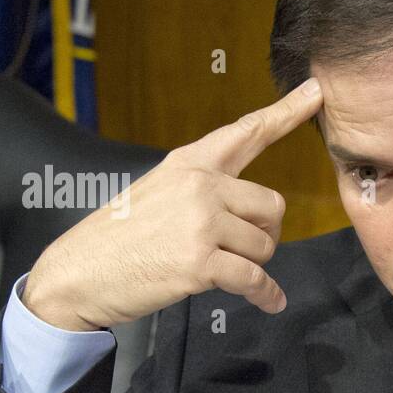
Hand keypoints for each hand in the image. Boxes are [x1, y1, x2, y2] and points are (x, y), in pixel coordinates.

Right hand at [22, 79, 322, 330]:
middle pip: (272, 206)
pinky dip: (264, 295)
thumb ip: (203, 189)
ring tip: (221, 268)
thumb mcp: (158, 192)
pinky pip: (255, 279)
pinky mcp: (201, 262)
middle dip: (263, 233)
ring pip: (265, 245)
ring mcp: (200, 222)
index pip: (246, 133)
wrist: (76, 274)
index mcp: (189, 163)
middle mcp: (200, 185)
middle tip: (237, 248)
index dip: (287, 111)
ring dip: (253, 264)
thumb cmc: (118, 238)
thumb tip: (248, 211)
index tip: (316, 91)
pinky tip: (267, 301)